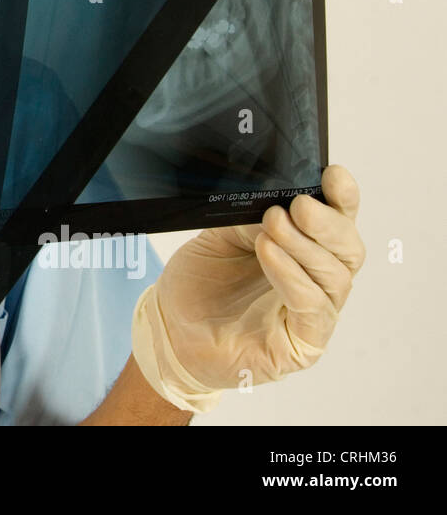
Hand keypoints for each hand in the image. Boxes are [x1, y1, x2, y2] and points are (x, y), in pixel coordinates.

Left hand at [132, 165, 363, 411]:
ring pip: (335, 277)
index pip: (338, 222)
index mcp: (305, 248)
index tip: (333, 175)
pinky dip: (293, 277)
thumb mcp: (220, 239)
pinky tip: (269, 255)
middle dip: (328, 223)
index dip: (342, 199)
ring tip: (272, 226)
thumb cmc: (202, 284)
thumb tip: (275, 202)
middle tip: (299, 205)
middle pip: (348, 250)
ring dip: (304, 247)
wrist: (172, 329)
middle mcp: (317, 280)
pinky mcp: (303, 344)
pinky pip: (313, 308)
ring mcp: (314, 314)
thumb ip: (250, 221)